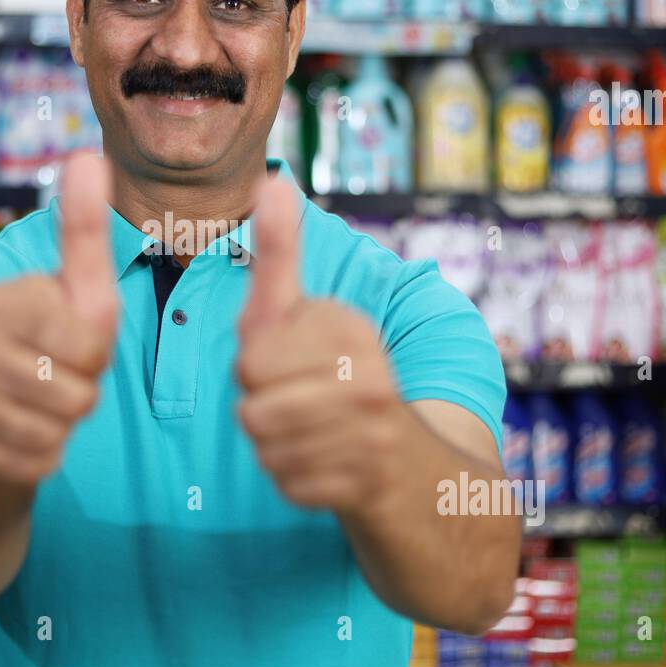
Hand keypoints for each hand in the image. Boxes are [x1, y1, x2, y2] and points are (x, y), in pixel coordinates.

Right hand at [0, 152, 118, 488]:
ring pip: (65, 421)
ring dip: (64, 420)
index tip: (64, 340)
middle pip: (82, 384)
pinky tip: (17, 437)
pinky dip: (44, 451)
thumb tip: (90, 156)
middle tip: (52, 377)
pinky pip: (45, 457)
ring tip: (34, 404)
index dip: (93, 346)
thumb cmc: (31, 350)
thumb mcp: (61, 291)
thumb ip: (81, 233)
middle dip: (82, 386)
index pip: (90, 332)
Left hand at [237, 177, 407, 513]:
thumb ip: (281, 254)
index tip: (296, 364)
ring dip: (273, 444)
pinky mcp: (364, 486)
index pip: (252, 354)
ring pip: (263, 444)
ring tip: (310, 431)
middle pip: (250, 402)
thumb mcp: (311, 312)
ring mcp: (371, 434)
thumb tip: (271, 180)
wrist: (416, 471)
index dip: (256, 364)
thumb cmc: (343, 378)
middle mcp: (370, 377)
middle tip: (298, 401)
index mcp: (352, 329)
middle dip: (260, 405)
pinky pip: (284, 483)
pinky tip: (324, 464)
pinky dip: (292, 478)